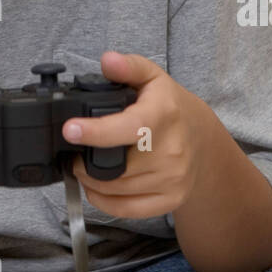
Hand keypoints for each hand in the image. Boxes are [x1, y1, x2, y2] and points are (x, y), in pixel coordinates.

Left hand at [64, 51, 204, 218]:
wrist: (202, 139)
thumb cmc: (170, 106)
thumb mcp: (151, 77)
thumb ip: (128, 67)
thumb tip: (108, 60)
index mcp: (164, 114)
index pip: (128, 127)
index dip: (96, 132)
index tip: (70, 130)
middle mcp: (172, 150)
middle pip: (116, 166)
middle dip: (84, 161)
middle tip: (72, 152)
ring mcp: (173, 178)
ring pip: (118, 190)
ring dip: (91, 181)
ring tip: (83, 165)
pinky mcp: (171, 200)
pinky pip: (128, 210)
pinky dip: (104, 202)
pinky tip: (96, 187)